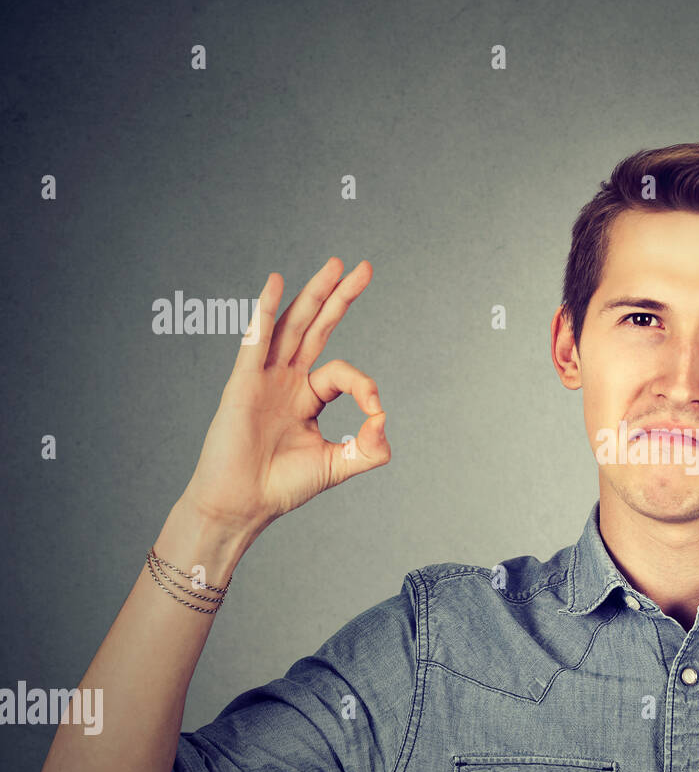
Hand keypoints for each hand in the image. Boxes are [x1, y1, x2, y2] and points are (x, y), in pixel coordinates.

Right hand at [178, 257, 390, 534]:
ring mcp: (264, 379)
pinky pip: (256, 341)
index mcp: (308, 397)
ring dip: (313, 294)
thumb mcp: (337, 466)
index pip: (343, 373)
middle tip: (363, 267)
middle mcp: (286, 381)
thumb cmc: (282, 487)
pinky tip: (276, 284)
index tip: (375, 410)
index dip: (365, 386)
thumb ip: (368, 447)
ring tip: (335, 266)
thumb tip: (384, 420)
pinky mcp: (243, 383)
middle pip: (316, 328)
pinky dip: (265, 312)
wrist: (242, 505)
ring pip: (292, 326)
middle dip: (339, 298)